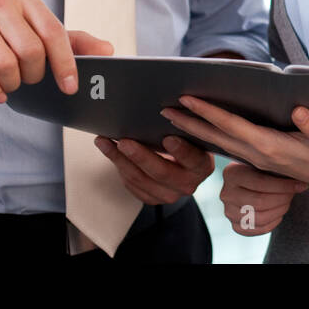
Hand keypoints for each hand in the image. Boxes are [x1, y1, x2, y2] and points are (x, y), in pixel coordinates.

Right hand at [0, 0, 113, 102]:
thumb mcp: (33, 29)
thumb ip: (71, 40)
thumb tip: (109, 50)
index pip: (54, 33)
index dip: (66, 63)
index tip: (71, 87)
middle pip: (31, 52)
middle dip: (34, 75)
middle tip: (29, 79)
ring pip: (5, 66)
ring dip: (13, 84)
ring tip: (11, 83)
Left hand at [94, 134, 215, 204]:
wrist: (183, 165)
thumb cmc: (187, 143)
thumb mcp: (192, 136)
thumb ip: (184, 129)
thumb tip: (166, 110)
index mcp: (202, 166)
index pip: (193, 159)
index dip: (181, 150)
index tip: (167, 138)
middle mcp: (188, 184)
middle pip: (161, 172)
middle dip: (140, 156)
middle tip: (124, 141)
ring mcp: (168, 195)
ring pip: (140, 179)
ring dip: (120, 159)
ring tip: (106, 142)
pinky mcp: (151, 198)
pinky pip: (131, 184)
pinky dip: (119, 165)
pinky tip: (110, 151)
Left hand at [161, 96, 308, 194]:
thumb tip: (299, 110)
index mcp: (269, 146)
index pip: (231, 125)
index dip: (208, 112)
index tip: (187, 99)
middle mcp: (258, 154)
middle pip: (217, 136)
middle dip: (190, 123)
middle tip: (163, 110)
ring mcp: (257, 159)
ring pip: (219, 143)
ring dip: (196, 131)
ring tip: (174, 119)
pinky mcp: (260, 159)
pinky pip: (228, 147)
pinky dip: (211, 137)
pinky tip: (202, 132)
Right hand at [219, 162, 307, 234]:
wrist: (245, 183)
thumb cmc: (258, 170)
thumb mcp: (261, 163)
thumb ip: (274, 168)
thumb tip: (300, 176)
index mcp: (231, 173)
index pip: (260, 183)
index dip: (283, 186)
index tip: (301, 185)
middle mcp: (226, 193)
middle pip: (260, 202)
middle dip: (283, 198)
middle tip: (294, 193)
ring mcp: (228, 211)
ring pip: (260, 217)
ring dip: (280, 210)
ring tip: (288, 201)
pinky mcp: (235, 225)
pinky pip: (257, 229)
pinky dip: (273, 223)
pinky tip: (280, 213)